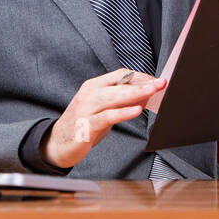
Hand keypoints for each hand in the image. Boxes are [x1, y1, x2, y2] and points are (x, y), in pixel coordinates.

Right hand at [42, 69, 165, 169]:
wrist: (56, 143)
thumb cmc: (83, 124)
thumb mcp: (102, 109)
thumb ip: (121, 102)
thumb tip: (145, 97)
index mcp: (94, 86)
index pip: (121, 75)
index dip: (141, 76)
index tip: (157, 80)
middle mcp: (90, 94)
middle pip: (120, 84)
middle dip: (143, 83)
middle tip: (161, 83)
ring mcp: (86, 109)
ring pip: (113, 96)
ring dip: (135, 93)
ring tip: (152, 92)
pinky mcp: (86, 126)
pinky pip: (107, 117)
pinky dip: (122, 112)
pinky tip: (136, 111)